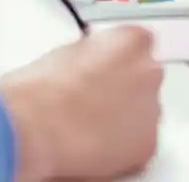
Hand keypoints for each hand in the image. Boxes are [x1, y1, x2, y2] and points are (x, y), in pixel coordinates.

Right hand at [0, 27, 162, 180]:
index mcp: (132, 41)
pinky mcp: (147, 144)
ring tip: (88, 126)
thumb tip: (91, 64)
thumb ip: (93, 53)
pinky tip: (94, 145)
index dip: (116, 59)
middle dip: (123, 89)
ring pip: (143, 112)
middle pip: (144, 78)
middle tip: (93, 100)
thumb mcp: (67, 51)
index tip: (103, 70)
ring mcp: (152, 109)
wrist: (36, 127)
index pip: (138, 44)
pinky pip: (140, 143)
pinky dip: (123, 147)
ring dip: (124, 117)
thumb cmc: (42, 90)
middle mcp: (150, 72)